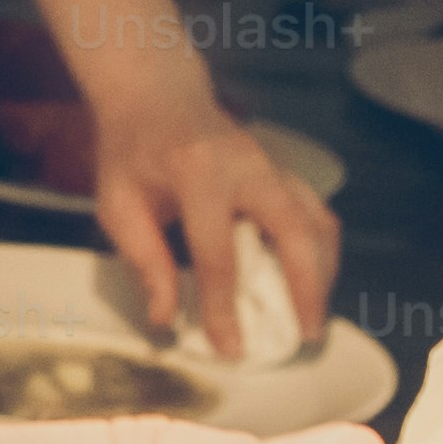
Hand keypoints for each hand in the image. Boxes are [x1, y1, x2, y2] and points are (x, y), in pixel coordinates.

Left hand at [83, 96, 341, 356]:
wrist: (155, 95)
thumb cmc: (132, 152)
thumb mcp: (119, 204)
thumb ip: (144, 261)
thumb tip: (166, 318)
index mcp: (197, 173)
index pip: (218, 253)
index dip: (224, 307)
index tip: (230, 347)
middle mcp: (245, 166)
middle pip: (294, 231)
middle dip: (306, 288)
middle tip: (305, 334)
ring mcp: (271, 164)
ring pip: (318, 220)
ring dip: (323, 272)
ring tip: (312, 315)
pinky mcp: (283, 171)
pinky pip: (317, 213)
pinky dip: (322, 251)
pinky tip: (311, 281)